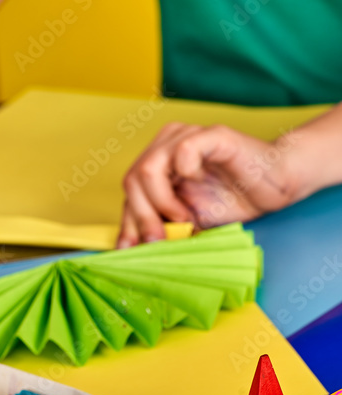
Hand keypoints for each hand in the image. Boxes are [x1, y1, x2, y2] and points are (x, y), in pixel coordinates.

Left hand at [118, 123, 297, 247]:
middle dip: (142, 216)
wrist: (275, 188)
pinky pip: (183, 150)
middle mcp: (166, 146)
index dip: (127, 223)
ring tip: (184, 219)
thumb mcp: (187, 221)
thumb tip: (130, 249)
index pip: (129, 193)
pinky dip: (186, 171)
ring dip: (162, 201)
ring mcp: (187, 136)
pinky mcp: (212, 135)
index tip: (127, 251)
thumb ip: (160, 225)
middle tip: (158, 240)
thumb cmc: (232, 201)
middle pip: (132, 180)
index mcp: (156, 164)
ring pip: (149, 168)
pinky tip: (199, 182)